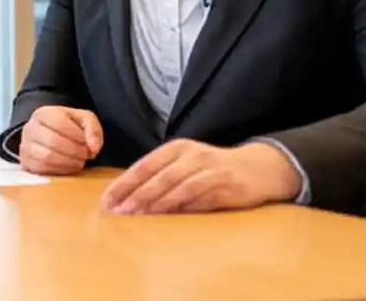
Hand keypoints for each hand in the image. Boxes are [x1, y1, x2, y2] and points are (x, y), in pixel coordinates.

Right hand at [18, 105, 103, 174]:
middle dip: (74, 151)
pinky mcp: (25, 162)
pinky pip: (42, 169)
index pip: (60, 123)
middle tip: (85, 155)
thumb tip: (93, 148)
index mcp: (43, 113)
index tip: (88, 143)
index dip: (77, 136)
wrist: (50, 135)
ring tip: (78, 161)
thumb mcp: (84, 120)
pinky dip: (59, 170)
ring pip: (46, 157)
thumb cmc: (69, 127)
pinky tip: (68, 167)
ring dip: (68, 162)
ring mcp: (25, 145)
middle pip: (52, 141)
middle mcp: (30, 128)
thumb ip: (92, 130)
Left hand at [101, 139, 302, 214]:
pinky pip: (200, 196)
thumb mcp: (185, 164)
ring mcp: (209, 169)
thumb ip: (161, 176)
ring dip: (155, 202)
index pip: (144, 165)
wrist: (258, 167)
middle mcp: (191, 155)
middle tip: (117, 211)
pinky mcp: (225, 184)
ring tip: (137, 215)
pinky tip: (168, 216)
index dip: (124, 183)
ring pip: (177, 186)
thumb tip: (128, 196)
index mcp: (176, 149)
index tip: (107, 199)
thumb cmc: (213, 168)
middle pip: (157, 176)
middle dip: (135, 194)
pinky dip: (182, 206)